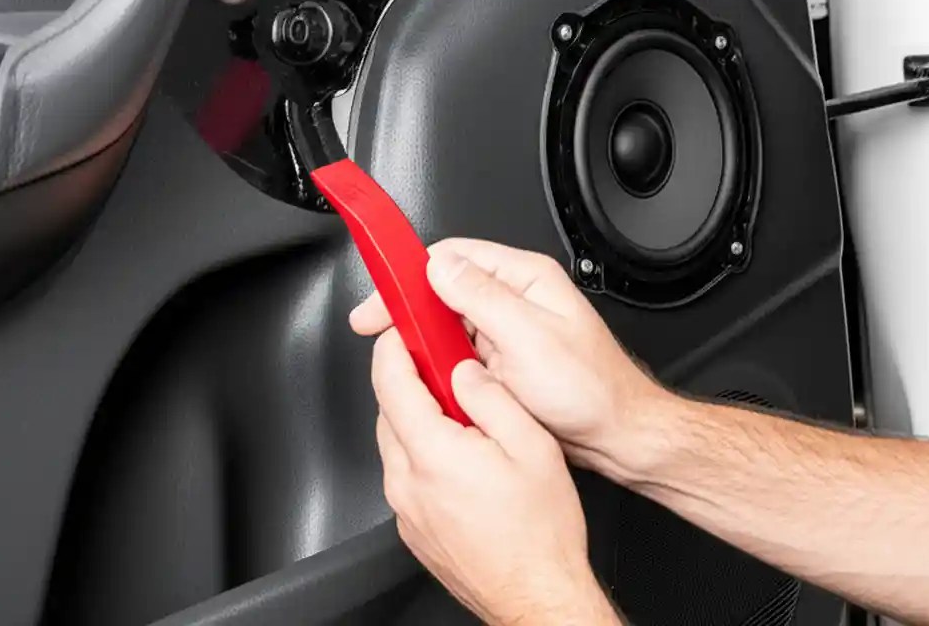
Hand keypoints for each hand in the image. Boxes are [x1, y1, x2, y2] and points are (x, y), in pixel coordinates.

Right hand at [351, 238, 671, 478]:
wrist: (616, 436)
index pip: (452, 258)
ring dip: (424, 341)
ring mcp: (508, 330)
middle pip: (444, 290)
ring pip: (447, 325)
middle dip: (408, 311)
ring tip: (404, 360)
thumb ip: (482, 298)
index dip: (409, 278)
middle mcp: (516, 299)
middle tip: (377, 332)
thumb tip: (439, 268)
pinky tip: (433, 380)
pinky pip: (458, 355)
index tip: (381, 303)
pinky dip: (439, 365)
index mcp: (526, 278)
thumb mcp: (530, 338)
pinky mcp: (503, 360)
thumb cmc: (592, 390)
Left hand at [371, 328, 620, 625]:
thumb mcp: (531, 446)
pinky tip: (462, 459)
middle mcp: (407, 482)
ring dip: (417, 419)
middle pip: (388, 410)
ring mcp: (405, 509)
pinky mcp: (412, 529)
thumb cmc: (540, 534)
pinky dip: (422, 455)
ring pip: (396, 443)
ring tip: (463, 417)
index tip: (403, 331)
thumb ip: (492, 398)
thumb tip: (465, 371)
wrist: (537, 596)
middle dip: (410, 381)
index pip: (390, 382)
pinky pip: (405, 476)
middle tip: (445, 367)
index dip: (393, 347)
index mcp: (432, 453)